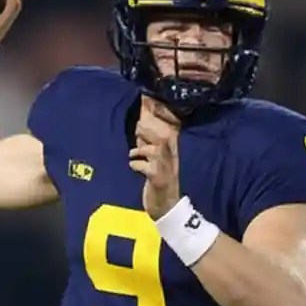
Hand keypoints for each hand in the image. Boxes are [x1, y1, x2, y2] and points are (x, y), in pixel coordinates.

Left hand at [130, 96, 181, 219]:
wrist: (166, 207)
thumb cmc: (158, 180)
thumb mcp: (155, 158)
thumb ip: (148, 142)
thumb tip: (139, 122)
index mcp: (171, 148)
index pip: (166, 125)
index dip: (154, 111)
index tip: (144, 98)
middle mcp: (171, 155)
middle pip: (162, 133)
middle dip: (146, 130)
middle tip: (137, 136)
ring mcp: (166, 167)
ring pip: (154, 148)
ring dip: (140, 149)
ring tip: (134, 153)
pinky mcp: (157, 178)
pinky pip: (145, 166)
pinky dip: (136, 164)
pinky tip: (134, 167)